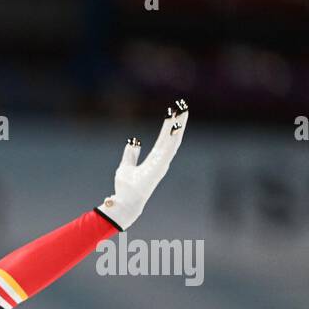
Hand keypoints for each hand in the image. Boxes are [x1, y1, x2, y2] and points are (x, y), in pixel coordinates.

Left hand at [98, 99, 188, 230]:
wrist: (125, 202)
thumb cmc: (125, 188)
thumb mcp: (125, 166)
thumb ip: (130, 155)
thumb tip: (133, 142)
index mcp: (154, 159)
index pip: (163, 139)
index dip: (168, 126)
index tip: (172, 112)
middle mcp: (160, 161)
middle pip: (171, 137)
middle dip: (177, 122)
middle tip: (183, 106)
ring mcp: (161, 164)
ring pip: (173, 142)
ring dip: (178, 127)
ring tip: (183, 112)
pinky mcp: (159, 168)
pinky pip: (167, 150)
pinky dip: (172, 139)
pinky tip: (177, 127)